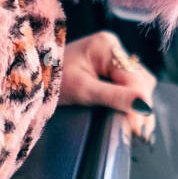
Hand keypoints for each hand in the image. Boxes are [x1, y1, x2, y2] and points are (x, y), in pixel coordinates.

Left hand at [57, 30, 156, 144]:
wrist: (32, 80)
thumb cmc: (52, 81)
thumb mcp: (83, 91)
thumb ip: (115, 97)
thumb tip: (145, 107)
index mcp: (107, 46)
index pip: (134, 77)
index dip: (140, 103)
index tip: (140, 129)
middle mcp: (113, 47)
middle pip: (139, 79)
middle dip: (140, 105)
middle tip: (139, 132)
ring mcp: (111, 56)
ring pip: (137, 82)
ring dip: (137, 103)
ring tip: (135, 127)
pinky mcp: (108, 67)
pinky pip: (127, 84)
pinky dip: (129, 100)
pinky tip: (129, 116)